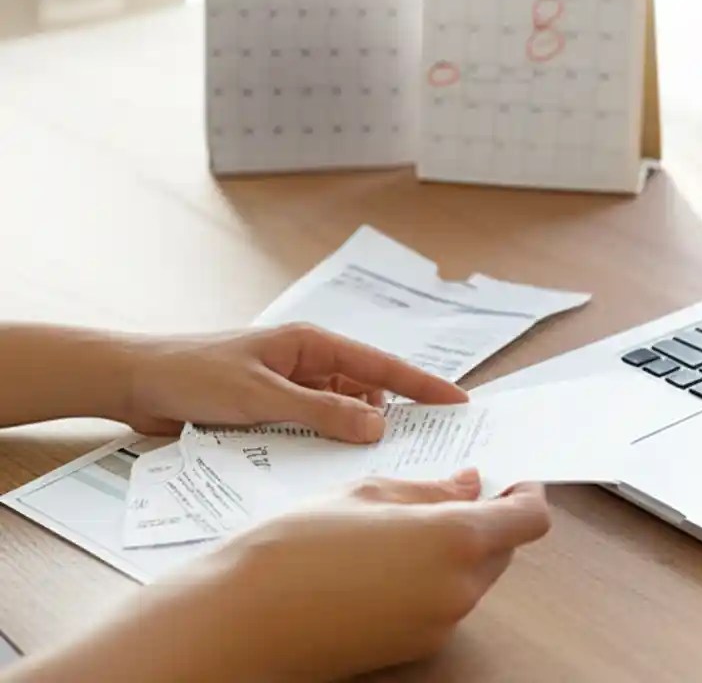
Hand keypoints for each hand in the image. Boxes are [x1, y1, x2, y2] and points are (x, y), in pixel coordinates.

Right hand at [4, 472, 552, 682]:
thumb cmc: (294, 548)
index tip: (515, 480)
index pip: (527, 520)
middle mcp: (458, 589)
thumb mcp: (366, 494)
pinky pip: (444, 604)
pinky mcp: (415, 649)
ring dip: (459, 550)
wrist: (243, 622)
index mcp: (455, 540)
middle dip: (489, 519)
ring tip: (404, 525)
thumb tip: (469, 485)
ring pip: (474, 578)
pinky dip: (434, 579)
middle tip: (451, 492)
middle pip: (505, 549)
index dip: (527, 495)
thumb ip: (429, 489)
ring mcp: (439, 625)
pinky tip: (387, 561)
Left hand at [124, 323, 466, 441]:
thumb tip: (378, 424)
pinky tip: (335, 465)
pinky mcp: (271, 411)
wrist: (133, 381)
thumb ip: (321, 412)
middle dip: (396, 414)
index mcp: (311, 344)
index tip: (458, 403)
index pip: (381, 365)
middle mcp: (307, 363)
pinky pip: (314, 428)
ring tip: (383, 462)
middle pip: (367, 390)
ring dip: (357, 432)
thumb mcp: (261, 397)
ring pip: (342, 412)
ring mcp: (290, 388)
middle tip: (430, 444)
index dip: (422, 385)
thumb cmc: (192, 374)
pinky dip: (327, 443)